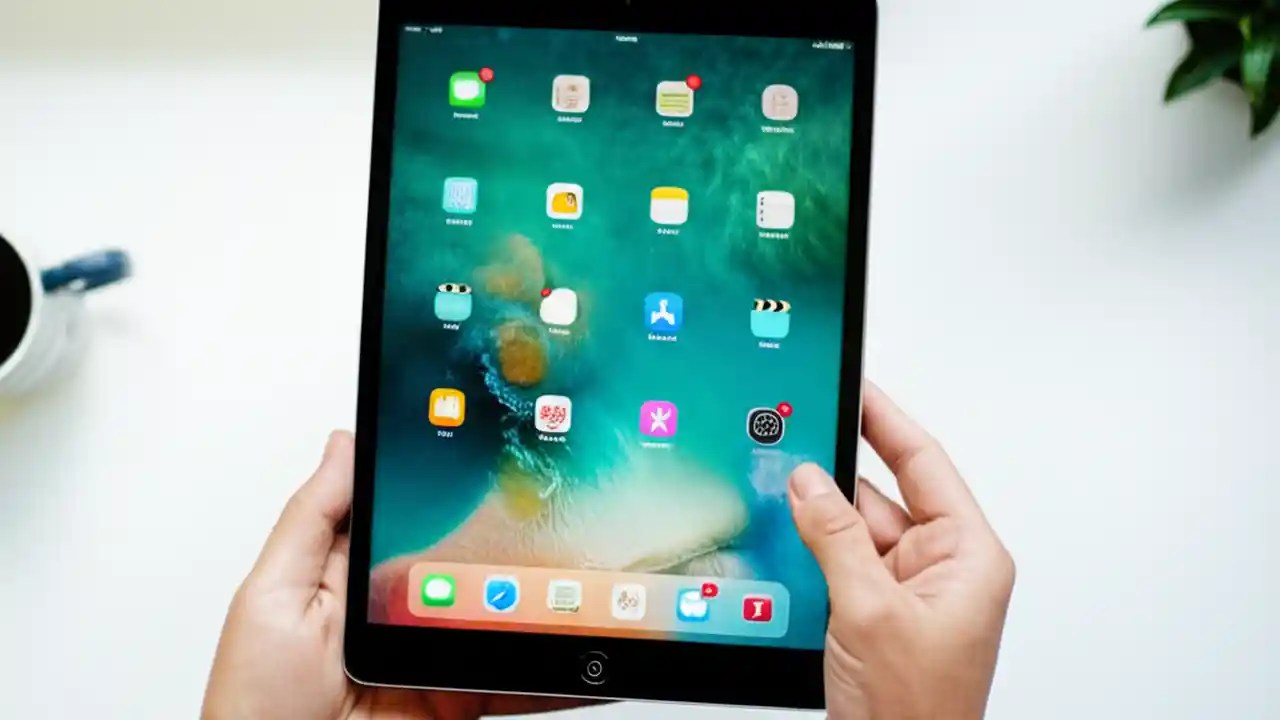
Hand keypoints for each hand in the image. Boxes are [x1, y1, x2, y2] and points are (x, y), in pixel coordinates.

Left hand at [201, 432, 591, 719]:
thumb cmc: (254, 702)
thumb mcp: (272, 597)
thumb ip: (314, 521)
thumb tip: (346, 444)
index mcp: (355, 575)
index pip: (415, 517)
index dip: (455, 489)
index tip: (503, 456)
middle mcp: (402, 612)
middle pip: (475, 567)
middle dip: (520, 547)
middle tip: (567, 525)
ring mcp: (435, 660)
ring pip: (505, 622)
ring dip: (549, 608)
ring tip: (593, 590)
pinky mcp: (459, 702)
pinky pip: (517, 684)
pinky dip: (556, 676)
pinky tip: (584, 659)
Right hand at [789, 382, 1015, 719]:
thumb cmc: (917, 713)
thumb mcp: (869, 611)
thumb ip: (836, 536)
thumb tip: (808, 480)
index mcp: (968, 557)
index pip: (924, 464)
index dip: (886, 420)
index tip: (856, 385)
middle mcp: (942, 569)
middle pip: (881, 495)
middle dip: (835, 478)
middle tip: (791, 440)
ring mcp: (908, 592)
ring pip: (854, 530)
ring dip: (818, 521)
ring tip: (777, 498)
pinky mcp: (877, 613)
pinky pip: (841, 563)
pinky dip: (811, 553)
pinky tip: (784, 542)